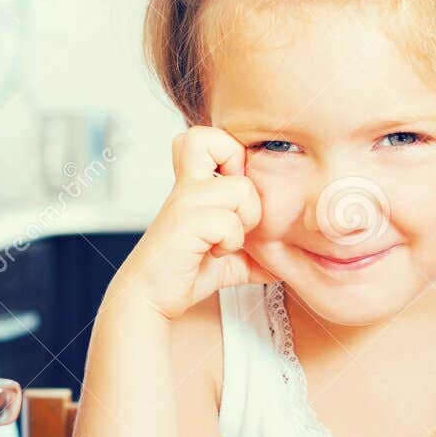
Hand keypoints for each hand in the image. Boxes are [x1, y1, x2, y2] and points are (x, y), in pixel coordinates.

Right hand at [111, 126, 272, 319]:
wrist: (150, 298)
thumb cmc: (185, 274)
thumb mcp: (228, 260)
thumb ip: (253, 253)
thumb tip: (285, 263)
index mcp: (193, 184)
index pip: (208, 138)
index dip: (233, 155)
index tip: (234, 194)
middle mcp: (186, 185)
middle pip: (208, 137)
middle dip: (239, 168)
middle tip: (236, 205)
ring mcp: (184, 201)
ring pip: (241, 188)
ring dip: (245, 220)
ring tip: (226, 240)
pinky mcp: (184, 222)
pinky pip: (230, 222)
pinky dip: (232, 242)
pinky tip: (214, 254)